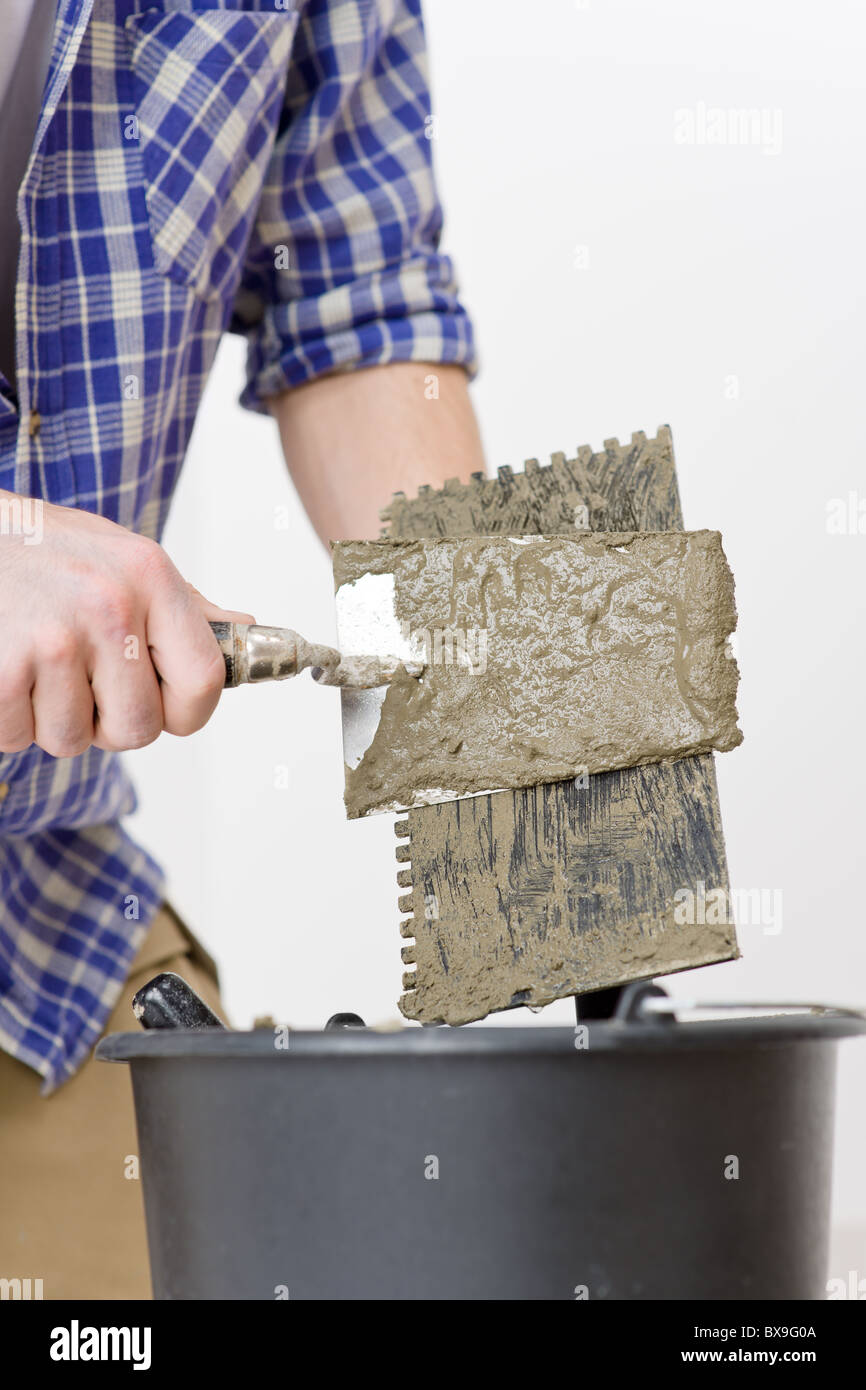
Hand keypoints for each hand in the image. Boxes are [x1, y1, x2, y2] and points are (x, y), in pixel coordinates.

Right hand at [0, 491, 253, 756]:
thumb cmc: (44, 550)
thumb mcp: (124, 558)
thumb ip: (184, 605)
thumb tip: (244, 630)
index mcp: (151, 578)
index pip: (203, 682)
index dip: (185, 712)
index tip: (165, 708)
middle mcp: (109, 606)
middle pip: (138, 728)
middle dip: (109, 723)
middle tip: (82, 683)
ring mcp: (53, 639)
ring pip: (72, 740)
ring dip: (51, 719)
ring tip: (36, 665)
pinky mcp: (2, 670)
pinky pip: (17, 737)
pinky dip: (8, 719)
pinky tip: (6, 668)